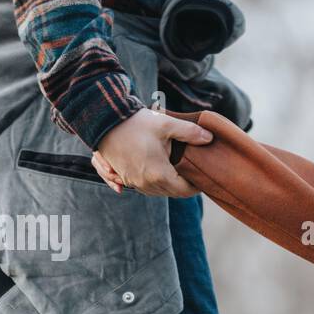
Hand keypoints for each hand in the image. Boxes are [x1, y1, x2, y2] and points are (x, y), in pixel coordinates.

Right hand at [91, 108, 212, 196]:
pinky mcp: (121, 177)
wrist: (102, 120)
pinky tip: (154, 179)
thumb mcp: (167, 124)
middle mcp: (144, 183)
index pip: (184, 190)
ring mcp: (130, 182)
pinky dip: (150, 186)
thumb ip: (190, 132)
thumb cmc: (135, 122)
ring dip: (167, 187)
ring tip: (178, 176)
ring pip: (156, 192)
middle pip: (170, 193)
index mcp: (158, 174)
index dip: (196, 186)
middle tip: (194, 177)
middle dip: (183, 187)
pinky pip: (140, 188)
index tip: (203, 179)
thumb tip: (210, 138)